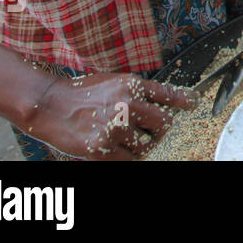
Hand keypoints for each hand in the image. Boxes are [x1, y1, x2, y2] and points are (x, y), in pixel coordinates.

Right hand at [24, 73, 194, 159]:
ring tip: (123, 138)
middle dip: (160, 129)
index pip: (167, 93)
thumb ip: (137, 92)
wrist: (49, 105)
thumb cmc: (81, 93)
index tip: (193, 104)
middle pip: (163, 122)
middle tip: (149, 130)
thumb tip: (162, 102)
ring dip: (140, 145)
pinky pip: (129, 159)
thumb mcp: (113, 82)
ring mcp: (115, 127)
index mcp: (132, 85)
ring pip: (146, 144)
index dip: (183, 100)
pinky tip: (115, 148)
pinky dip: (126, 157)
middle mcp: (127, 104)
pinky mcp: (102, 148)